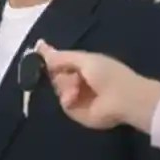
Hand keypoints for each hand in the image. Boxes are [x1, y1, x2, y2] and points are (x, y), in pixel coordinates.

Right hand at [34, 41, 159, 131]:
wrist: (123, 99)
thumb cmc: (108, 75)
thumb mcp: (84, 59)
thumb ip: (62, 56)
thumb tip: (40, 46)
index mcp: (84, 66)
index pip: (62, 61)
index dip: (50, 58)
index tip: (36, 53)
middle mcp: (80, 81)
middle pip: (57, 75)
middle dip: (58, 73)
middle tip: (66, 74)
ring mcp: (78, 97)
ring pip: (58, 89)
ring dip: (64, 87)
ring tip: (74, 89)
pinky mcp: (77, 112)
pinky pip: (63, 104)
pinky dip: (66, 99)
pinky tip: (73, 98)